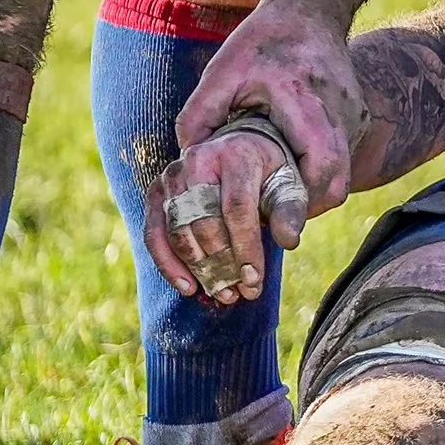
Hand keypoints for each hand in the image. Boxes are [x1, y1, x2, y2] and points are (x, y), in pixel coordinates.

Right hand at [144, 122, 318, 305]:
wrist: (240, 150)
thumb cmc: (268, 175)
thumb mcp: (288, 187)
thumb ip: (290, 211)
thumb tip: (289, 240)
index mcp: (236, 155)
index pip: (237, 207)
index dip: (245, 247)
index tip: (254, 280)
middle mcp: (198, 159)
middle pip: (205, 222)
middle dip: (223, 264)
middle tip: (241, 292)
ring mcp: (172, 175)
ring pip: (178, 232)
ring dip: (199, 270)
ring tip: (223, 294)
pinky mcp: (156, 192)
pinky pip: (154, 234)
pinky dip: (168, 264)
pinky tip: (188, 287)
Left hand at [178, 0, 370, 229]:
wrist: (310, 10)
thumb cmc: (261, 41)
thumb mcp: (221, 72)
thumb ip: (198, 117)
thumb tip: (184, 166)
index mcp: (302, 97)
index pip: (322, 162)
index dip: (304, 201)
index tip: (280, 229)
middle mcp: (338, 109)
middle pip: (339, 179)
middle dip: (307, 209)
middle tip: (275, 225)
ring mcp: (353, 115)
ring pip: (343, 174)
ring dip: (313, 194)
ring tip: (277, 201)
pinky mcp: (356, 119)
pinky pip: (343, 160)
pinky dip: (318, 175)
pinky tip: (291, 173)